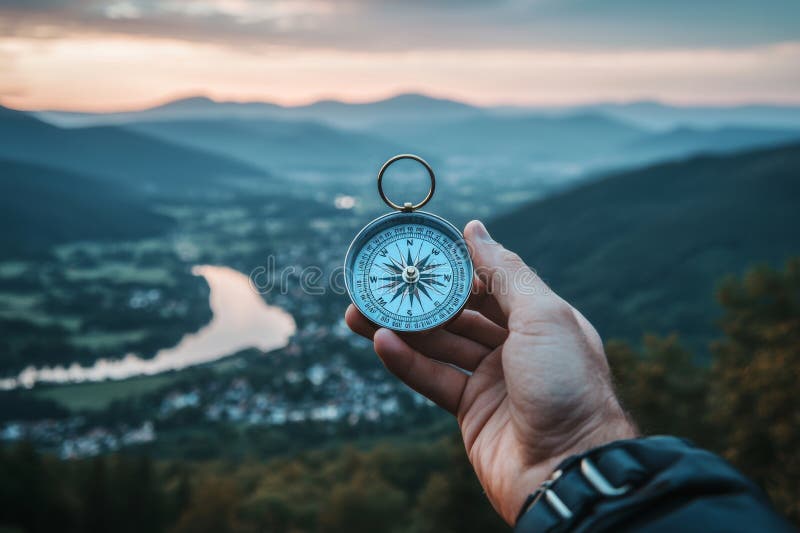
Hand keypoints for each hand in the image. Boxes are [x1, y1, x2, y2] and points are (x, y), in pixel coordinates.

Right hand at [345, 220, 635, 524]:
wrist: (567, 471)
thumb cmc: (567, 386)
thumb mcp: (542, 316)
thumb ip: (505, 272)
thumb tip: (475, 229)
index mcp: (540, 320)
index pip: (491, 282)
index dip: (455, 265)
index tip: (418, 249)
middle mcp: (516, 347)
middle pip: (458, 314)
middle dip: (419, 298)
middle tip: (379, 281)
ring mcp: (492, 380)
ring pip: (438, 345)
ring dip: (400, 328)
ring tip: (359, 309)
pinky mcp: (470, 411)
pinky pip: (432, 379)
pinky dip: (406, 361)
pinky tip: (380, 342)